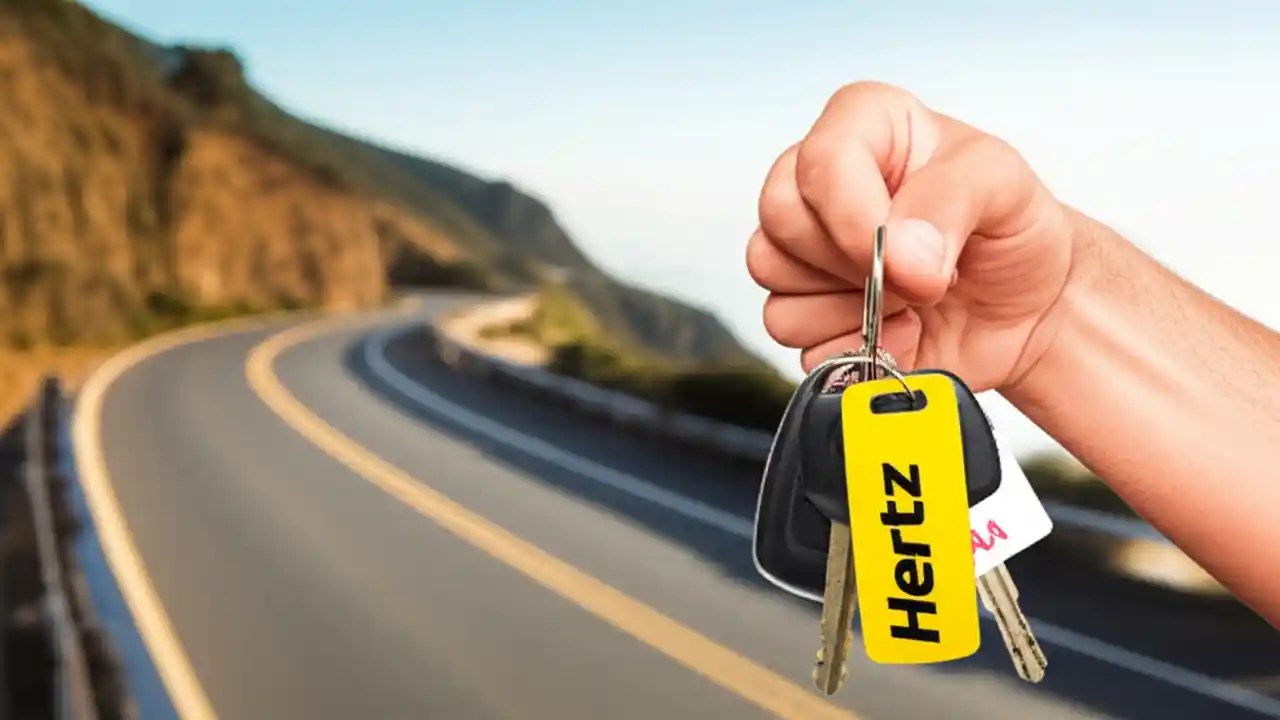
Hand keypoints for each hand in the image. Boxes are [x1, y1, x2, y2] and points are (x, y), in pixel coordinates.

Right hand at [747, 81, 1079, 391]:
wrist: (1027, 310)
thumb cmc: (1012, 230)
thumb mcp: (1005, 186)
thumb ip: (951, 201)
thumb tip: (898, 254)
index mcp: (864, 127)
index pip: (819, 160)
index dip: (854, 214)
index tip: (907, 251)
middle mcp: (824, 184)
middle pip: (781, 216)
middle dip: (852, 259)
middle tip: (915, 273)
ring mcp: (808, 251)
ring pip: (774, 277)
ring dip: (849, 303)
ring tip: (908, 299)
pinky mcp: (806, 312)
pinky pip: (790, 332)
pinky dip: (849, 343)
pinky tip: (896, 329)